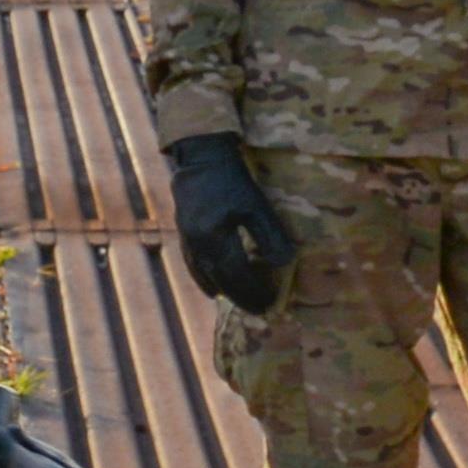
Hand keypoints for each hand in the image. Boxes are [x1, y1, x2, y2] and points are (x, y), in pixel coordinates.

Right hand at [166, 134, 298, 315]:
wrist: (201, 157)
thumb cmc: (233, 179)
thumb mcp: (257, 206)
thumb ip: (270, 236)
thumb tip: (284, 264)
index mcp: (217, 238)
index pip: (238, 276)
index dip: (254, 292)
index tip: (271, 303)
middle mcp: (199, 245)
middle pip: (222, 282)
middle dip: (242, 298)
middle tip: (260, 310)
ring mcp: (188, 241)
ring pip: (205, 277)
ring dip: (225, 292)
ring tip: (242, 302)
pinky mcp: (184, 234)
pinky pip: (194, 267)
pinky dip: (206, 281)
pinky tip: (215, 288)